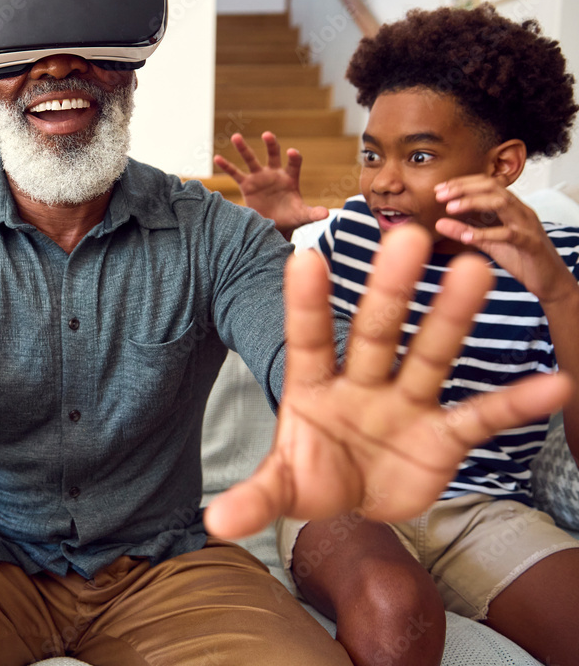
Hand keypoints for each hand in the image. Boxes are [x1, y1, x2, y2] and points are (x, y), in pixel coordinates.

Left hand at [204, 225, 573, 539]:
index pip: (307, 337)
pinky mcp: (441, 435)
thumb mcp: (282, 488)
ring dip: (451, 317)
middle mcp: (362, 382)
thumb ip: (255, 498)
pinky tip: (551, 384)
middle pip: (374, 329)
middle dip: (388, 288)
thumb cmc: (314, 474)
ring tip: (475, 272)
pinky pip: (479, 415)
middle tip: (405, 237)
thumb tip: (214, 523)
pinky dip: (513, 403)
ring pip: (429, 353)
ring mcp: (404, 403)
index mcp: (314, 385)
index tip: (303, 255)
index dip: (305, 301)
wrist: (356, 501)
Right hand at [213, 131, 327, 235]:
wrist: (275, 226)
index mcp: (291, 178)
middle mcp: (275, 174)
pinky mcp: (247, 185)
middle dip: (271, 145)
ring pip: (251, 159)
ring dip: (243, 148)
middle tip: (268, 135)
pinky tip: (217, 157)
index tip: (292, 152)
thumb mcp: (303, 216)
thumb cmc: (292, 218)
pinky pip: (235, 173)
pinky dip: (226, 166)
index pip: (294, 163)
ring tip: (235, 137)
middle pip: (273, 155)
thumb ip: (313, 213)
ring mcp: (260, 177)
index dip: (294, 157)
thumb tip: (327, 214)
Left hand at [435, 175, 576, 302]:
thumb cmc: (520, 257)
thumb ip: (465, 231)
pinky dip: (486, 234)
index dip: (462, 183)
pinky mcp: (531, 243)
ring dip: (473, 202)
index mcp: (510, 207)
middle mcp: (520, 211)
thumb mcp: (487, 243)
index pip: (486, 184)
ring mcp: (527, 225)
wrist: (550, 281)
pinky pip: (509, 234)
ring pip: (502, 203)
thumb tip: (439, 223)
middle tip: (439, 195)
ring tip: (450, 208)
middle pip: (492, 187)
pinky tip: (467, 237)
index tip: (438, 189)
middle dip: (464, 187)